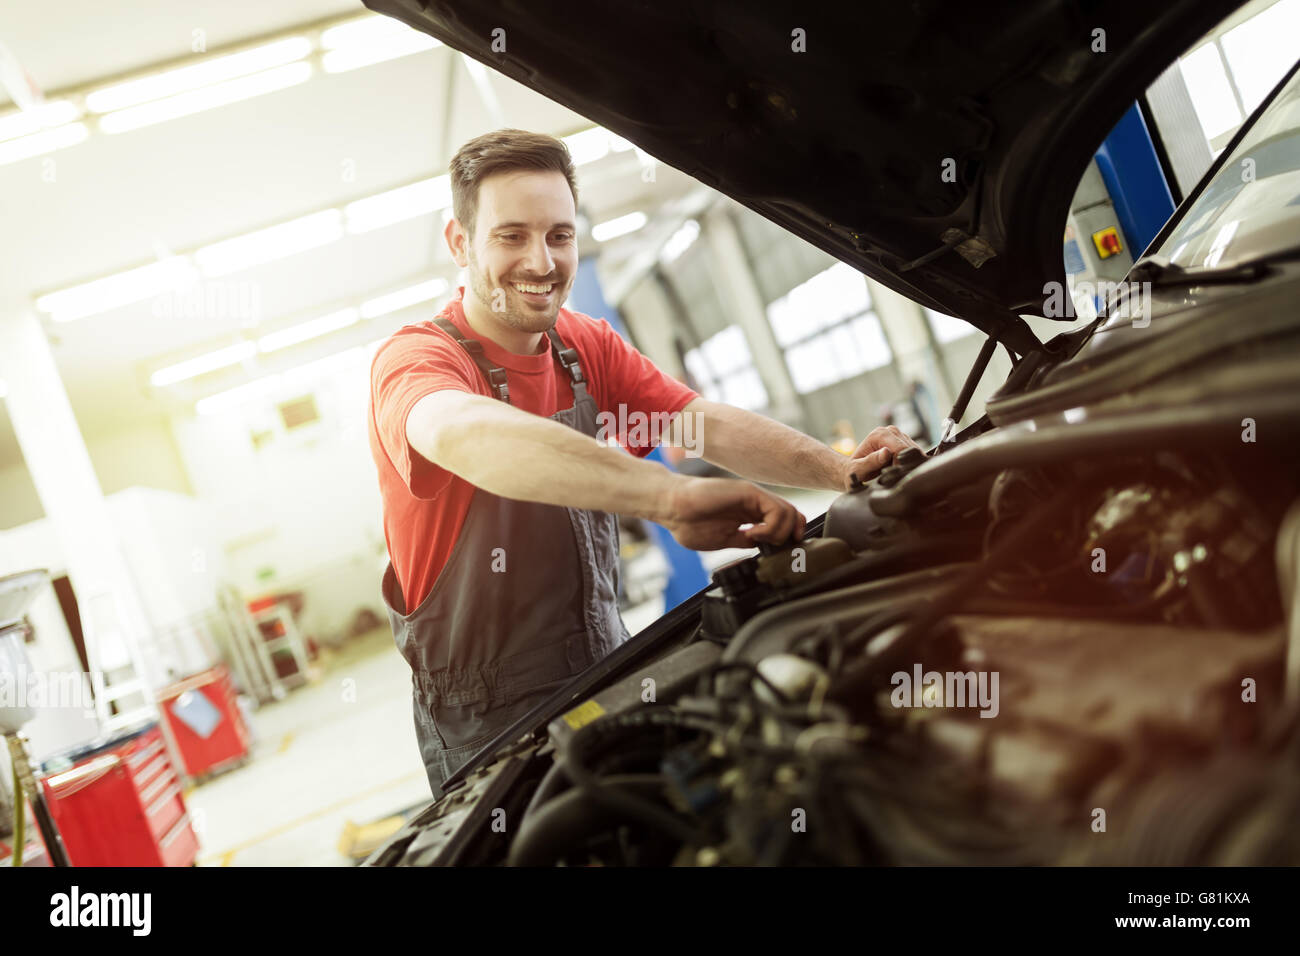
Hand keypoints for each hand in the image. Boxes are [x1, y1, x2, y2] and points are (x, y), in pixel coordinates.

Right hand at [662, 477, 805, 550]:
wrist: (672, 507)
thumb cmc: (689, 522)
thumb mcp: (725, 539)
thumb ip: (745, 541)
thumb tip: (762, 549)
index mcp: (751, 514)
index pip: (785, 523)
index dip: (789, 539)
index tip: (778, 554)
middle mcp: (756, 503)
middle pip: (794, 517)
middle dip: (789, 538)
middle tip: (768, 548)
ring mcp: (754, 496)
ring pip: (790, 513)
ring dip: (778, 534)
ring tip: (756, 539)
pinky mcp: (749, 492)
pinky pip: (776, 509)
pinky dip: (771, 527)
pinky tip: (752, 534)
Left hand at [842, 426, 921, 489]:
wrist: (855, 470)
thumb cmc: (854, 471)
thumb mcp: (857, 469)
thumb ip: (871, 461)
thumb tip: (886, 452)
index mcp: (879, 434)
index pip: (900, 448)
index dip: (900, 464)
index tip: (891, 475)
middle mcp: (891, 431)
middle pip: (910, 449)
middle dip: (905, 465)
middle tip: (893, 476)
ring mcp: (900, 436)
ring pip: (915, 452)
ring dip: (909, 465)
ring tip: (894, 473)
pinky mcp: (906, 442)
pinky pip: (916, 454)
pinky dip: (911, 464)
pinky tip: (900, 470)